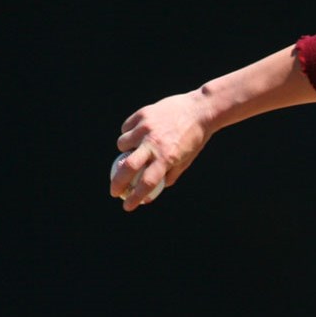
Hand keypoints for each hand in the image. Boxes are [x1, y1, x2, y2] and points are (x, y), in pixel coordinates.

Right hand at [111, 92, 211, 210]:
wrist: (200, 110)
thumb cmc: (194, 139)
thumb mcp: (185, 160)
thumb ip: (169, 176)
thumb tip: (151, 193)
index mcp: (167, 157)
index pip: (147, 183)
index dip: (135, 198)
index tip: (127, 206)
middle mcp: (154, 143)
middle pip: (128, 166)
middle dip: (117, 182)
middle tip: (114, 191)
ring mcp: (146, 127)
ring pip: (122, 144)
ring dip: (124, 151)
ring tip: (136, 149)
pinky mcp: (142, 114)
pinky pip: (126, 129)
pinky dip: (128, 135)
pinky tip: (138, 135)